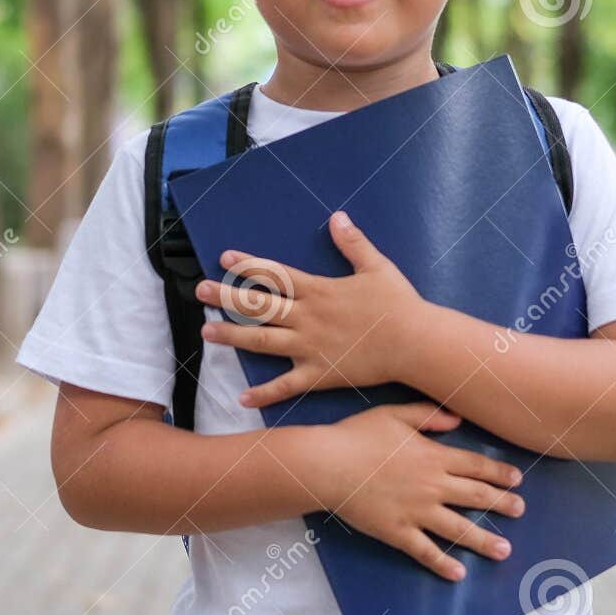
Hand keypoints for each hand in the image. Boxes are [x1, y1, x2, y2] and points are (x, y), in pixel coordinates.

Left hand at [195, 210, 422, 407]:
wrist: (414, 343)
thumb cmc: (398, 304)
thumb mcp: (377, 266)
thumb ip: (353, 243)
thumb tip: (336, 216)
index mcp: (319, 290)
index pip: (275, 274)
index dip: (249, 265)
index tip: (225, 258)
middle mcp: (307, 318)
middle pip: (259, 306)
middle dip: (227, 297)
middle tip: (200, 291)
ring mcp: (310, 348)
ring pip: (262, 342)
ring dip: (232, 337)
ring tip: (207, 333)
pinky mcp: (319, 374)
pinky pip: (285, 386)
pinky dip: (263, 393)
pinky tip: (242, 397)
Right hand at [316, 400, 525, 581]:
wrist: (329, 465)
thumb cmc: (358, 435)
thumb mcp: (395, 414)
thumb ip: (429, 416)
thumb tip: (457, 420)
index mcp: (433, 456)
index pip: (476, 466)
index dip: (499, 473)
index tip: (517, 479)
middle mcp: (431, 486)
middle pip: (475, 496)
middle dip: (501, 503)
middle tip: (520, 511)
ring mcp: (416, 512)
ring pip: (458, 529)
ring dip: (484, 540)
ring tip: (504, 550)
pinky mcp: (397, 532)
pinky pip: (425, 551)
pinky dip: (443, 563)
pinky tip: (459, 574)